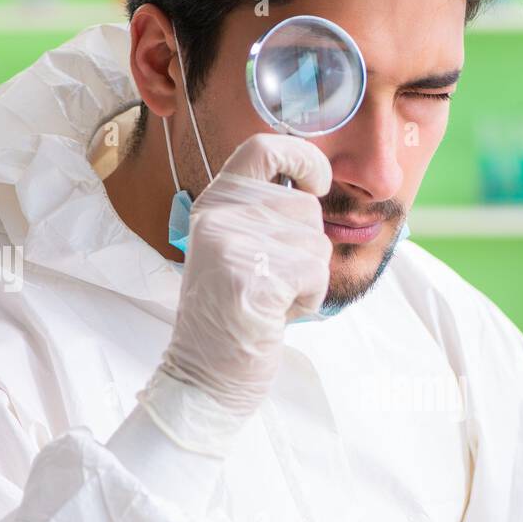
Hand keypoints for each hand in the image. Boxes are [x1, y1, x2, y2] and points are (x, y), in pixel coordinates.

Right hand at [159, 133, 332, 415]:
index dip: (303, 156)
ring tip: (271, 299)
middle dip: (307, 250)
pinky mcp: (253, 276)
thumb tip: (310, 188)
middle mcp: (220, 215)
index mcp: (215, 203)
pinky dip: (307, 299)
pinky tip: (276, 315)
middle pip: (305, 207)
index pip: (263, 147)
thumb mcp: (237, 250)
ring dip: (308, 278)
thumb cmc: (232, 316)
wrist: (205, 374)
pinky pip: (315, 273)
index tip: (317, 182)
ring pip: (315, 242)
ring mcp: (233, 243)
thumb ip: (263, 216)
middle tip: (273, 281)